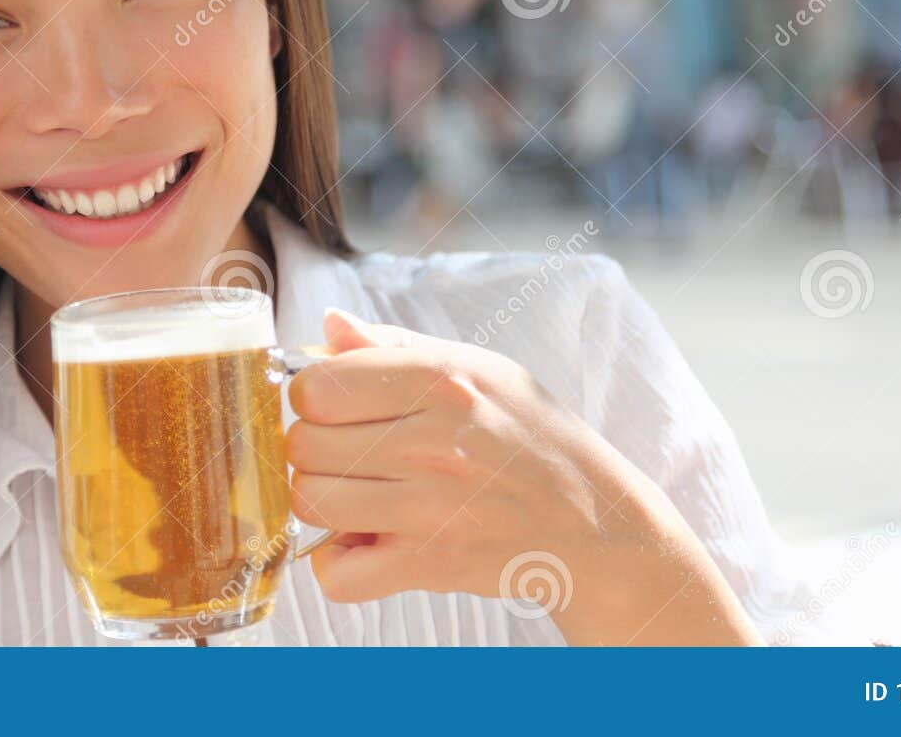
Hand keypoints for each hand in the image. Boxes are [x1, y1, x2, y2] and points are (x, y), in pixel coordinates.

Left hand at [285, 308, 761, 644]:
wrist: (595, 520)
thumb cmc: (533, 437)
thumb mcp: (479, 369)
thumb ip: (395, 347)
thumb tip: (330, 325)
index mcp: (440, 378)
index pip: (317, 385)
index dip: (314, 398)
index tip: (335, 408)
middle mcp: (433, 439)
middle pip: (305, 445)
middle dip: (314, 451)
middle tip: (349, 456)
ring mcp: (431, 506)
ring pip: (312, 503)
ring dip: (323, 502)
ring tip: (357, 496)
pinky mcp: (433, 564)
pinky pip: (339, 575)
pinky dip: (339, 566)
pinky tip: (368, 544)